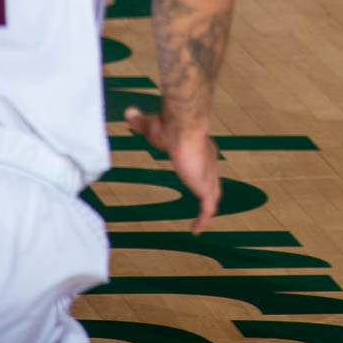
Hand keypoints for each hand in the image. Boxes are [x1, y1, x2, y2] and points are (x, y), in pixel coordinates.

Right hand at [124, 105, 220, 232]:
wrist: (181, 127)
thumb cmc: (168, 124)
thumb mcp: (151, 124)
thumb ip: (140, 121)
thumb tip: (129, 112)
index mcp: (200, 150)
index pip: (204, 166)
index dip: (201, 175)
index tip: (195, 182)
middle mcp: (209, 163)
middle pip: (212, 182)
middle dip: (208, 195)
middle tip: (203, 209)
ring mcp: (209, 175)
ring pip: (213, 196)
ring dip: (207, 211)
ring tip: (200, 225)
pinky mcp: (205, 185)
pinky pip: (208, 207)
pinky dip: (204, 218)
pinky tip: (197, 229)